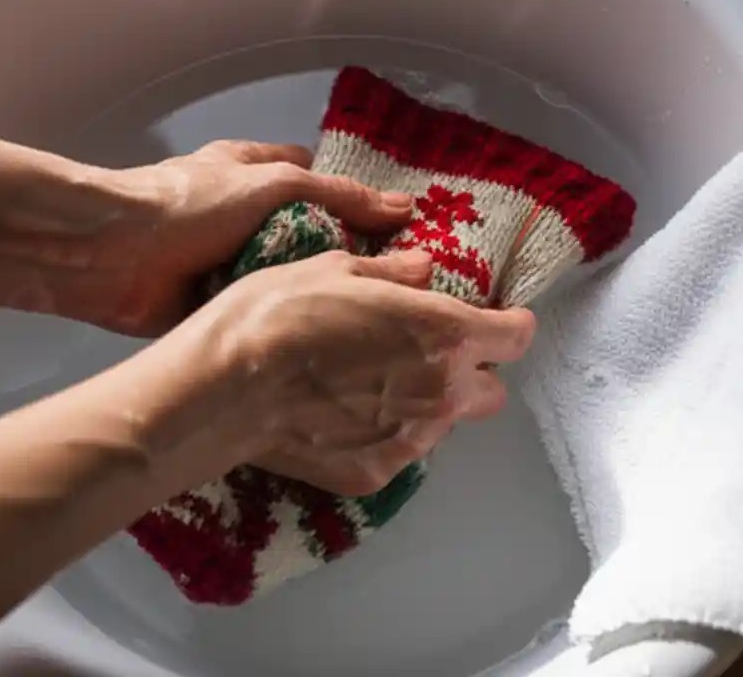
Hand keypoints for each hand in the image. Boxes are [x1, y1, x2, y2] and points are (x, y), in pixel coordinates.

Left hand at [70, 140, 413, 334]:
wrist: (111, 256)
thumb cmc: (191, 204)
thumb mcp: (275, 187)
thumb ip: (338, 197)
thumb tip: (406, 208)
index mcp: (252, 173)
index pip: (315, 179)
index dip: (353, 199)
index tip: (397, 231)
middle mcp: (242, 217)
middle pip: (304, 235)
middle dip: (340, 257)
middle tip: (395, 287)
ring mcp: (226, 263)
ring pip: (283, 279)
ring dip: (311, 296)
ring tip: (373, 323)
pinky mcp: (213, 306)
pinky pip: (257, 314)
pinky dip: (280, 324)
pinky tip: (326, 344)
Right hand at [190, 249, 535, 495]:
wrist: (226, 386)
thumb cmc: (279, 313)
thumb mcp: (336, 269)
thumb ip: (393, 273)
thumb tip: (422, 271)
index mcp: (444, 333)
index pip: (516, 337)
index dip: (507, 326)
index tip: (493, 320)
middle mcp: (442, 392)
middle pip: (491, 391)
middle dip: (470, 372)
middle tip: (424, 354)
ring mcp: (411, 441)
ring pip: (443, 424)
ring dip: (425, 405)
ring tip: (368, 386)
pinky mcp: (377, 474)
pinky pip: (399, 453)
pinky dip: (382, 437)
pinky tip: (340, 417)